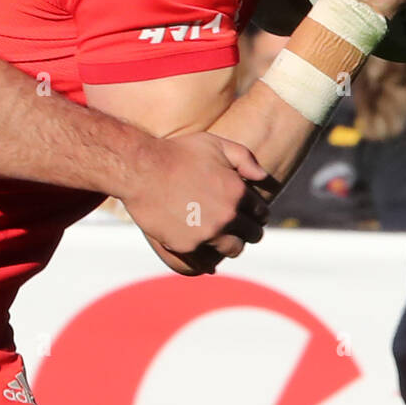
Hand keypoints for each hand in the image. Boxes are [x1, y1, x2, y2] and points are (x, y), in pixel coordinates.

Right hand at [119, 133, 270, 268]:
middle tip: (241, 230)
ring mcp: (208, 234)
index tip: (251, 215)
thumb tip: (265, 178)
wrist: (140, 169)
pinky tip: (206, 251)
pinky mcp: (187, 247)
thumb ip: (245, 159)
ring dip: (231, 245)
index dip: (257, 213)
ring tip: (224, 240)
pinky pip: (207, 260)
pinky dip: (208, 257)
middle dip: (248, 231)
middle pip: (252, 235)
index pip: (261, 213)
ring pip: (233, 250)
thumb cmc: (177, 153)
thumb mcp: (215, 144)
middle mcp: (228, 216)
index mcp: (238, 192)